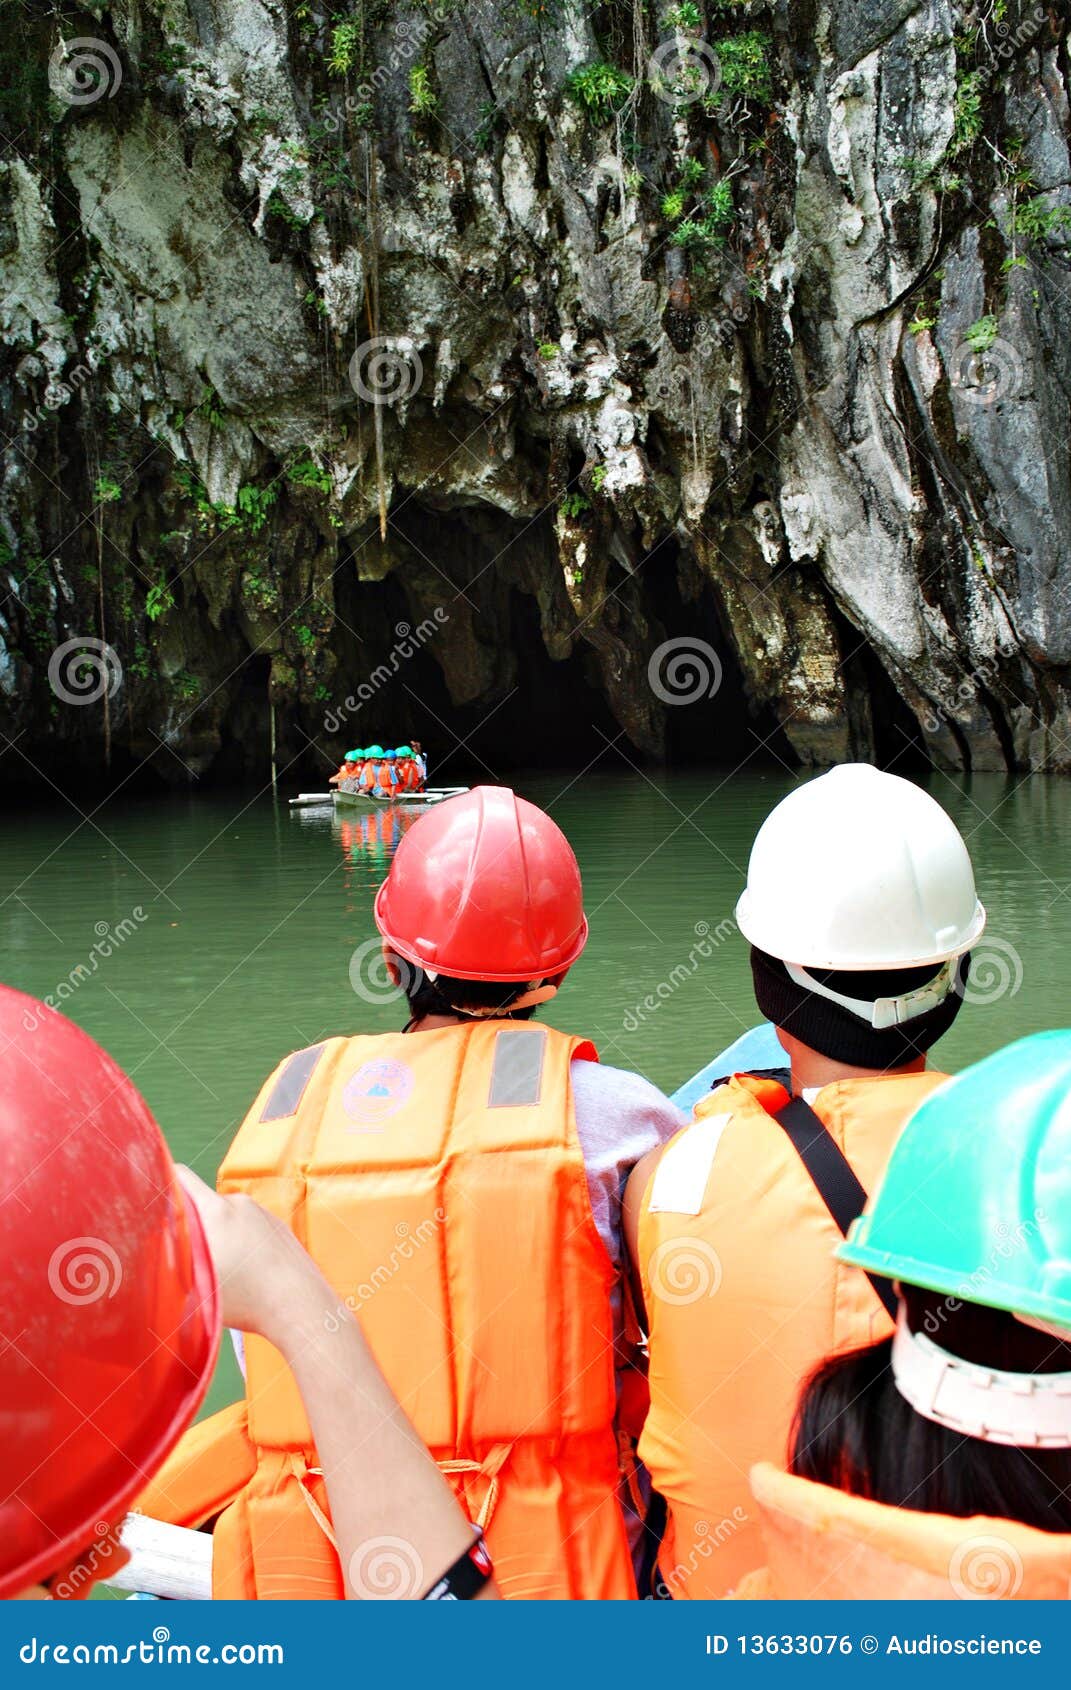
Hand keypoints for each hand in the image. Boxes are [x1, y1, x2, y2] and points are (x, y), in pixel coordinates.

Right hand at [176, 1165, 339, 1348]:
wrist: (299, 1304)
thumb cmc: (246, 1300)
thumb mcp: (196, 1285)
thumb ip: (174, 1260)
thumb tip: (158, 1251)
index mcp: (215, 1211)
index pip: (180, 1178)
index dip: (162, 1185)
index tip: (151, 1201)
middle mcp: (239, 1204)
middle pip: (203, 1202)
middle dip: (191, 1222)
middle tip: (187, 1252)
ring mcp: (262, 1213)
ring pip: (227, 1217)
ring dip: (218, 1234)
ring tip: (223, 1269)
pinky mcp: (278, 1225)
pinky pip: (249, 1226)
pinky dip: (241, 1241)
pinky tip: (245, 1270)